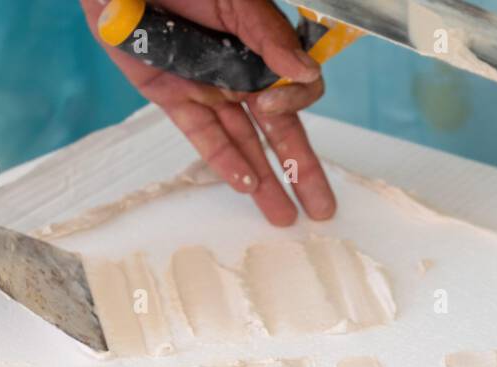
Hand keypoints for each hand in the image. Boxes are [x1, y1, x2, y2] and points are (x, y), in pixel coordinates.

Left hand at [81, 0, 335, 225]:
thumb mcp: (237, 0)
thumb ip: (269, 34)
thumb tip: (305, 70)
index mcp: (264, 46)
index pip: (297, 89)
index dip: (294, 104)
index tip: (272, 106)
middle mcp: (242, 73)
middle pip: (280, 131)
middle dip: (302, 170)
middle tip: (321, 207)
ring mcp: (210, 89)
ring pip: (245, 143)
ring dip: (265, 181)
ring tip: (283, 216)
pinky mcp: (175, 99)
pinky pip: (205, 136)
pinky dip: (225, 161)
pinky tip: (246, 186)